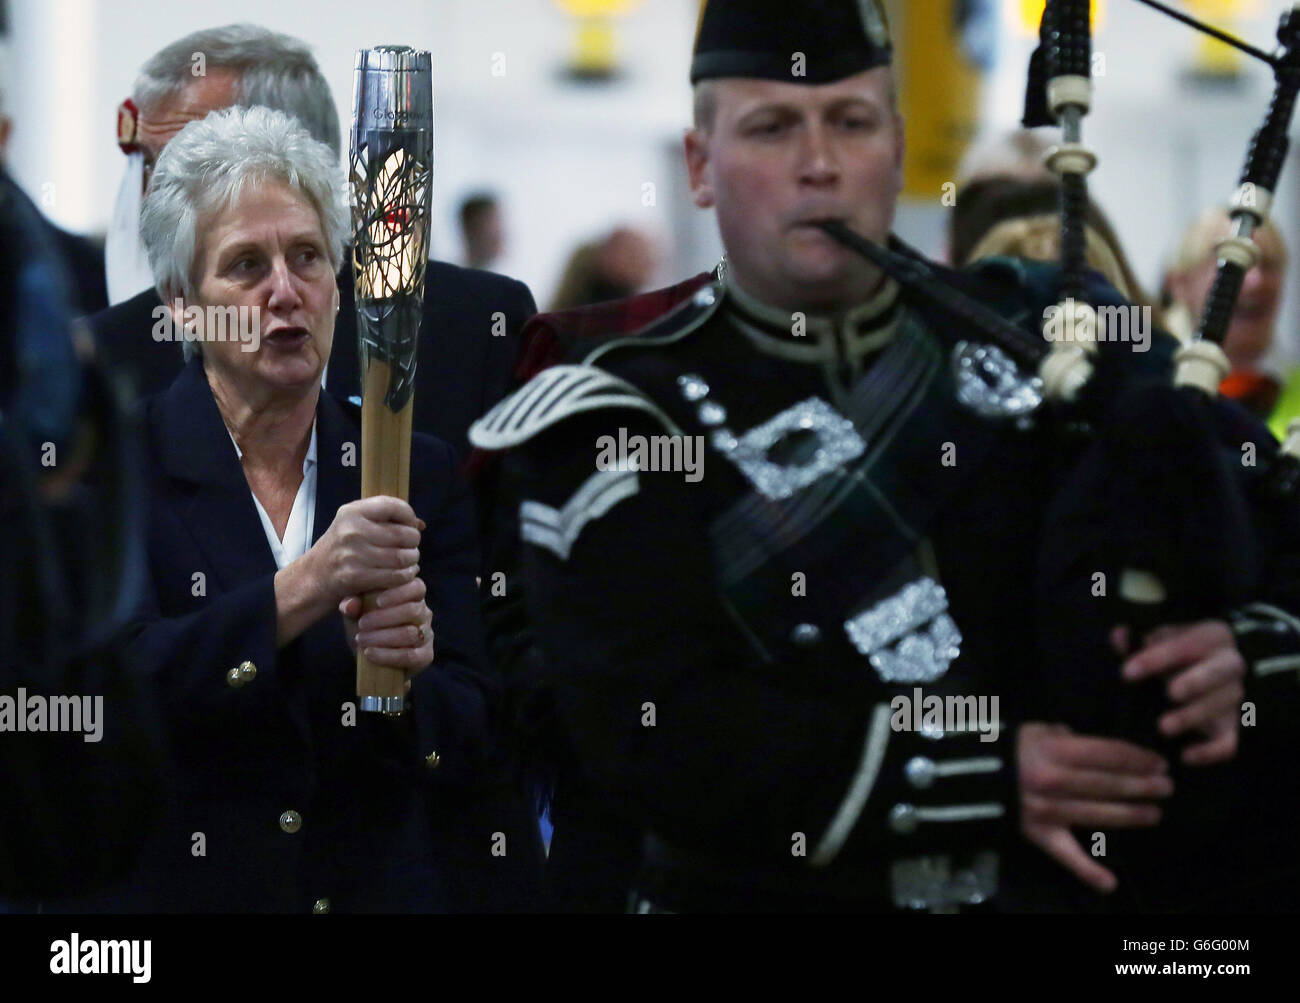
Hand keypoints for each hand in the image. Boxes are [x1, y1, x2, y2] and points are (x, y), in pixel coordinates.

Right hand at [310, 497, 425, 604]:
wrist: (312, 577)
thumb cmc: (341, 549)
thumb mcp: (354, 525)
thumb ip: (384, 520)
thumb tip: (419, 524)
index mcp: (352, 512)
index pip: (392, 505)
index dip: (409, 515)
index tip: (411, 525)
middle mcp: (351, 530)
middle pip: (403, 534)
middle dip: (414, 542)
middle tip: (412, 548)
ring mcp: (352, 554)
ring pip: (402, 557)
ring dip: (412, 560)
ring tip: (411, 561)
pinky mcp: (355, 576)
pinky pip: (394, 576)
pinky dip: (405, 576)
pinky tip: (404, 574)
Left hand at [340, 575, 434, 681]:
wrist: (367, 652)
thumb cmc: (364, 624)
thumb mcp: (355, 611)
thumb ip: (351, 604)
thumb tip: (350, 605)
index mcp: (413, 595)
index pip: (417, 587)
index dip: (400, 593)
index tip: (377, 602)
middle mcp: (424, 613)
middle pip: (413, 611)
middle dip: (385, 618)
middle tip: (362, 624)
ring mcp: (426, 634)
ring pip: (411, 634)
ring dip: (383, 637)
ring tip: (361, 639)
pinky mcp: (425, 655)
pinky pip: (412, 656)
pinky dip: (389, 656)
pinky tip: (370, 654)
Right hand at [1018, 722, 1172, 892]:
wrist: (969, 775)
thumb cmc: (1009, 748)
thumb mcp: (1036, 730)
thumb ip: (1067, 737)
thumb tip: (1098, 749)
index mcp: (1053, 751)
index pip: (1107, 754)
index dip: (1137, 759)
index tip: (1159, 763)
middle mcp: (1053, 781)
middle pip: (1107, 784)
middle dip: (1141, 786)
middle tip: (1166, 788)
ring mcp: (1047, 811)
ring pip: (1097, 815)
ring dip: (1129, 815)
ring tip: (1154, 813)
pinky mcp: (1038, 834)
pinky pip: (1064, 854)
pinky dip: (1086, 870)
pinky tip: (1109, 883)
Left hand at [1114, 620, 1244, 765]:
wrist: (1197, 673)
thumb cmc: (1170, 655)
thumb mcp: (1154, 643)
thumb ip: (1136, 641)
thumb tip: (1119, 634)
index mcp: (1212, 636)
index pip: (1187, 645)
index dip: (1157, 658)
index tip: (1127, 672)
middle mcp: (1230, 664)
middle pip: (1220, 671)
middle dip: (1196, 682)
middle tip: (1169, 693)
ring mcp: (1234, 696)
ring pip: (1223, 706)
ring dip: (1193, 717)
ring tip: (1163, 727)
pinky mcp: (1233, 726)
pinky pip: (1230, 741)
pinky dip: (1210, 752)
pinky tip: (1185, 756)